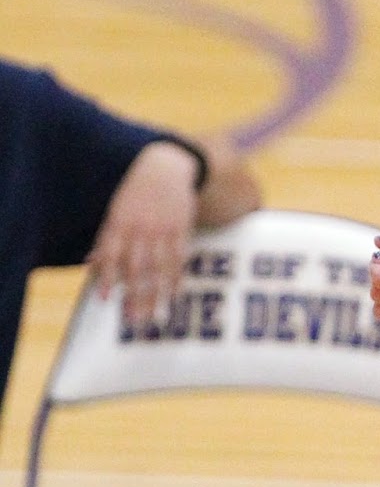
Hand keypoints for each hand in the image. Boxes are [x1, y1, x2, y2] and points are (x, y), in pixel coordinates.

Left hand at [87, 140, 201, 322]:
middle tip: (132, 318)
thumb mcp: (116, 211)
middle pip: (136, 268)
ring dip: (155, 293)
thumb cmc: (135, 192)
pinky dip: (175, 278)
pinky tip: (173, 295)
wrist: (166, 168)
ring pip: (158, 268)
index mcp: (119, 223)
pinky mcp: (181, 230)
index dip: (107, 277)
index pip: (111, 254)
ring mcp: (162, 230)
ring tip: (153, 314)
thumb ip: (106, 239)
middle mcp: (140, 228)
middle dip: (134, 295)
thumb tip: (90, 263)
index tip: (106, 300)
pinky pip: (178, 259)